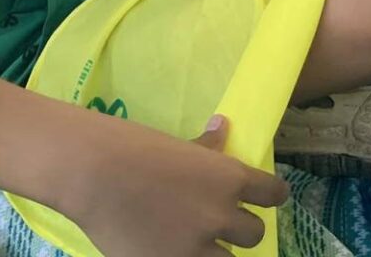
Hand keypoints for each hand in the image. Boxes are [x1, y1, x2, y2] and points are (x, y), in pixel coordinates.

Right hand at [67, 115, 286, 256]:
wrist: (96, 175)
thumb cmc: (137, 149)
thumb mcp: (181, 145)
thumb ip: (207, 149)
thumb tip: (223, 127)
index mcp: (230, 179)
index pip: (273, 194)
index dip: (272, 197)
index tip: (267, 199)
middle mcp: (221, 216)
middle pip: (255, 234)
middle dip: (242, 230)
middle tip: (226, 226)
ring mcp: (196, 248)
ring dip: (219, 254)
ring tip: (203, 246)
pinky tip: (175, 251)